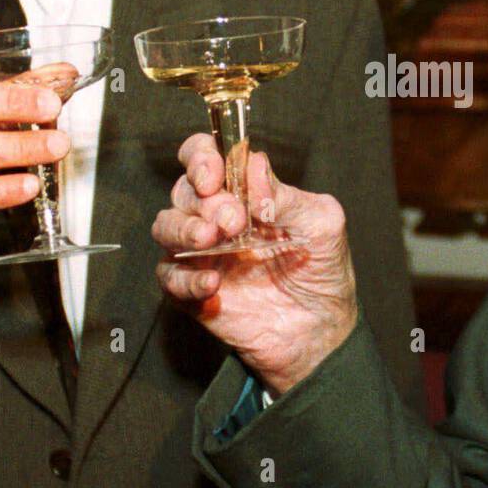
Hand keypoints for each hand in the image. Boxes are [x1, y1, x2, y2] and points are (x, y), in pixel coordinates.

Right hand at [153, 133, 357, 394]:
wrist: (321, 330)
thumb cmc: (322, 270)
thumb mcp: (321, 223)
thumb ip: (286, 194)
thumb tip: (254, 166)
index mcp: (244, 193)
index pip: (205, 157)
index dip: (201, 158)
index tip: (213, 176)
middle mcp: (217, 218)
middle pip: (183, 190)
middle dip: (203, 201)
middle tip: (233, 220)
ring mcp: (202, 253)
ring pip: (165, 226)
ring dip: (184, 229)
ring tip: (212, 241)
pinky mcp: (192, 290)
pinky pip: (169, 277)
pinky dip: (186, 278)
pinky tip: (214, 284)